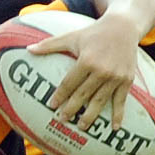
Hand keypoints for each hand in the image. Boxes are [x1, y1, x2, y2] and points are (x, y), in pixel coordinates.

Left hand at [30, 13, 139, 129]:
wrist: (123, 27)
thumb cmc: (94, 32)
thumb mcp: (72, 36)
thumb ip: (50, 45)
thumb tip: (28, 50)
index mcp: (87, 60)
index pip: (69, 83)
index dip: (60, 95)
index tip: (52, 105)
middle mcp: (101, 70)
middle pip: (83, 95)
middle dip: (71, 109)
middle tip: (62, 119)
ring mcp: (115, 77)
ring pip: (99, 101)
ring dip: (90, 116)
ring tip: (81, 126)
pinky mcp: (126, 81)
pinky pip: (121, 101)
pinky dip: (118, 115)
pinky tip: (114, 128)